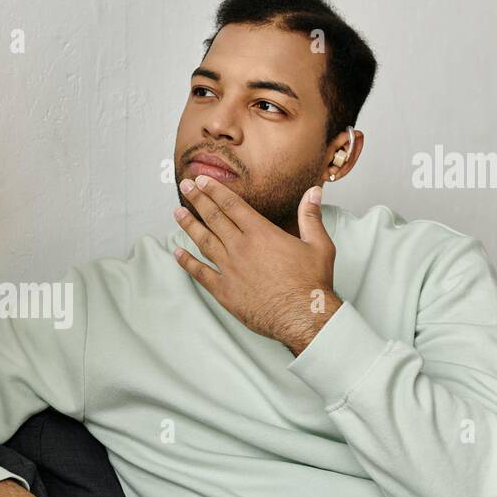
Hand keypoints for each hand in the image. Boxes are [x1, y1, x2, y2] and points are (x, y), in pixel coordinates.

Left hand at [173, 175, 341, 355]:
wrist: (302, 316)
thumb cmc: (312, 283)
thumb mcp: (319, 245)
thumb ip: (311, 217)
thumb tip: (313, 192)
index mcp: (261, 233)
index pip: (232, 204)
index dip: (214, 190)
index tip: (201, 180)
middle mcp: (240, 247)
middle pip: (213, 218)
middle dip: (197, 200)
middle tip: (184, 187)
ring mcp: (229, 269)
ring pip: (203, 241)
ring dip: (189, 226)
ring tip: (177, 213)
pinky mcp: (224, 290)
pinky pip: (200, 273)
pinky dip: (187, 262)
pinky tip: (177, 252)